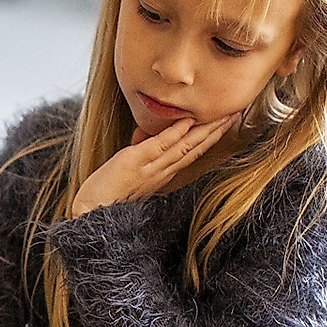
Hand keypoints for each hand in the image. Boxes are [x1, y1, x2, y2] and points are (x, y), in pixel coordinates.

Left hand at [71, 113, 237, 217]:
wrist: (91, 210)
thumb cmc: (107, 190)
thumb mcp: (129, 166)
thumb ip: (140, 149)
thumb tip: (146, 133)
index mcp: (162, 174)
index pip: (191, 153)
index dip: (209, 139)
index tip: (225, 124)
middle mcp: (160, 172)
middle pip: (194, 149)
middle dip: (216, 132)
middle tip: (235, 116)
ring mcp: (149, 168)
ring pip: (183, 148)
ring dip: (204, 132)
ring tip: (223, 118)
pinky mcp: (133, 163)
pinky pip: (158, 147)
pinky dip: (173, 135)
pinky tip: (187, 123)